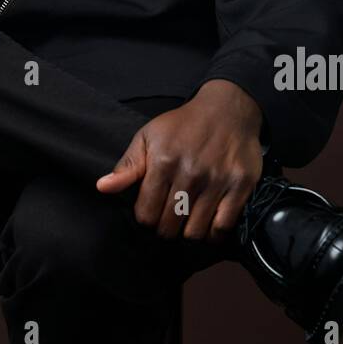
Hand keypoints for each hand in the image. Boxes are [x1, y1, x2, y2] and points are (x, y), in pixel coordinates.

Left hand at [96, 80, 264, 243]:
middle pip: (168, 227)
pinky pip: (222, 227)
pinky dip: (213, 234)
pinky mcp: (240, 186)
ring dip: (188, 232)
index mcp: (163, 161)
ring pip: (194, 232)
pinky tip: (208, 225)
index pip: (146, 214)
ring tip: (187, 219)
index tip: (151, 211)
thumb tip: (102, 187)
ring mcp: (216, 181)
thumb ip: (127, 165)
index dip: (146, 217)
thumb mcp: (149, 136)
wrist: (228, 108)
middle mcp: (190, 173)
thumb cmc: (183, 125)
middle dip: (165, 227)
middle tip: (169, 217)